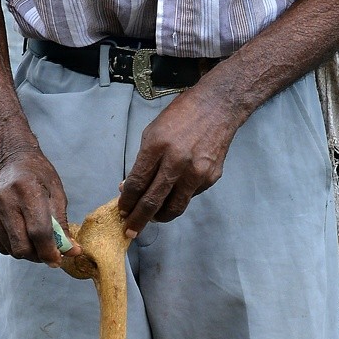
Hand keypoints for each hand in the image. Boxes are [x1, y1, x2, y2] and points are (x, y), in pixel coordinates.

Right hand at [0, 148, 75, 265]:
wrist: (10, 162)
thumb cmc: (39, 178)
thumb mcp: (57, 194)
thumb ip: (63, 225)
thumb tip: (72, 252)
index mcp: (26, 190)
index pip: (38, 231)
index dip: (50, 251)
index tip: (58, 261)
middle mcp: (3, 201)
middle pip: (22, 247)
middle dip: (38, 255)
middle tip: (47, 250)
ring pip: (11, 250)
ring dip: (26, 250)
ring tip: (33, 235)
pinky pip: (0, 247)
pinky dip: (12, 245)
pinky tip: (17, 229)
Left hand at [118, 88, 240, 236]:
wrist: (217, 107)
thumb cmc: (180, 116)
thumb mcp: (152, 132)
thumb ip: (142, 162)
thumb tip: (130, 188)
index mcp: (157, 146)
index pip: (137, 184)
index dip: (127, 201)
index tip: (122, 211)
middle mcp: (177, 162)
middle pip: (153, 201)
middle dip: (138, 219)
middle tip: (130, 231)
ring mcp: (196, 172)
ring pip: (174, 207)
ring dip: (159, 217)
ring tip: (151, 218)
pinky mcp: (210, 178)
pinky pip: (189, 196)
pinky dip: (178, 198)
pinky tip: (174, 191)